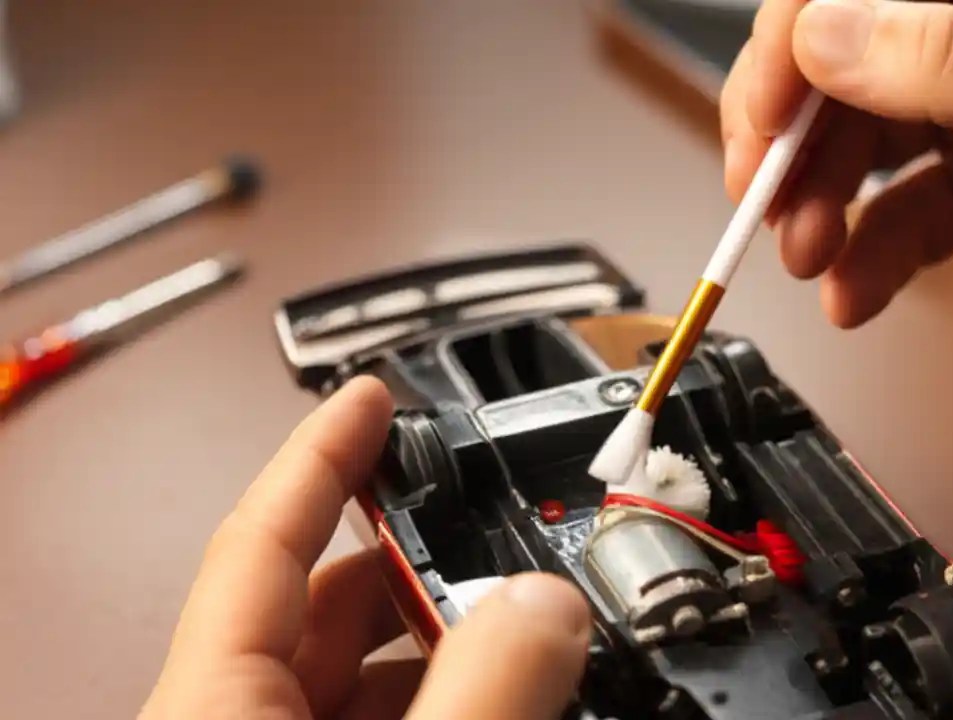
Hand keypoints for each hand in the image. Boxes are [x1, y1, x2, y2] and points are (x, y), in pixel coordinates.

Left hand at [140, 377, 590, 719]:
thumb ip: (483, 689)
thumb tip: (544, 606)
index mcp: (213, 705)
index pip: (260, 535)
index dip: (320, 450)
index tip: (368, 395)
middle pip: (322, 599)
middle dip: (418, 558)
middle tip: (496, 536)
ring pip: (354, 667)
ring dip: (438, 638)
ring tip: (521, 634)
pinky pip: (372, 716)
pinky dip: (435, 693)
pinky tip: (496, 702)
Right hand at [723, 0, 952, 421]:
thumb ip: (951, 62)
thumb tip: (829, 33)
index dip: (808, 33)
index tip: (769, 108)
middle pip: (856, 58)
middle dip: (795, 127)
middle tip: (759, 188)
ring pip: (862, 141)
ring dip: (816, 200)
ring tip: (805, 252)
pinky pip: (894, 219)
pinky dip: (861, 258)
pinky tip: (853, 291)